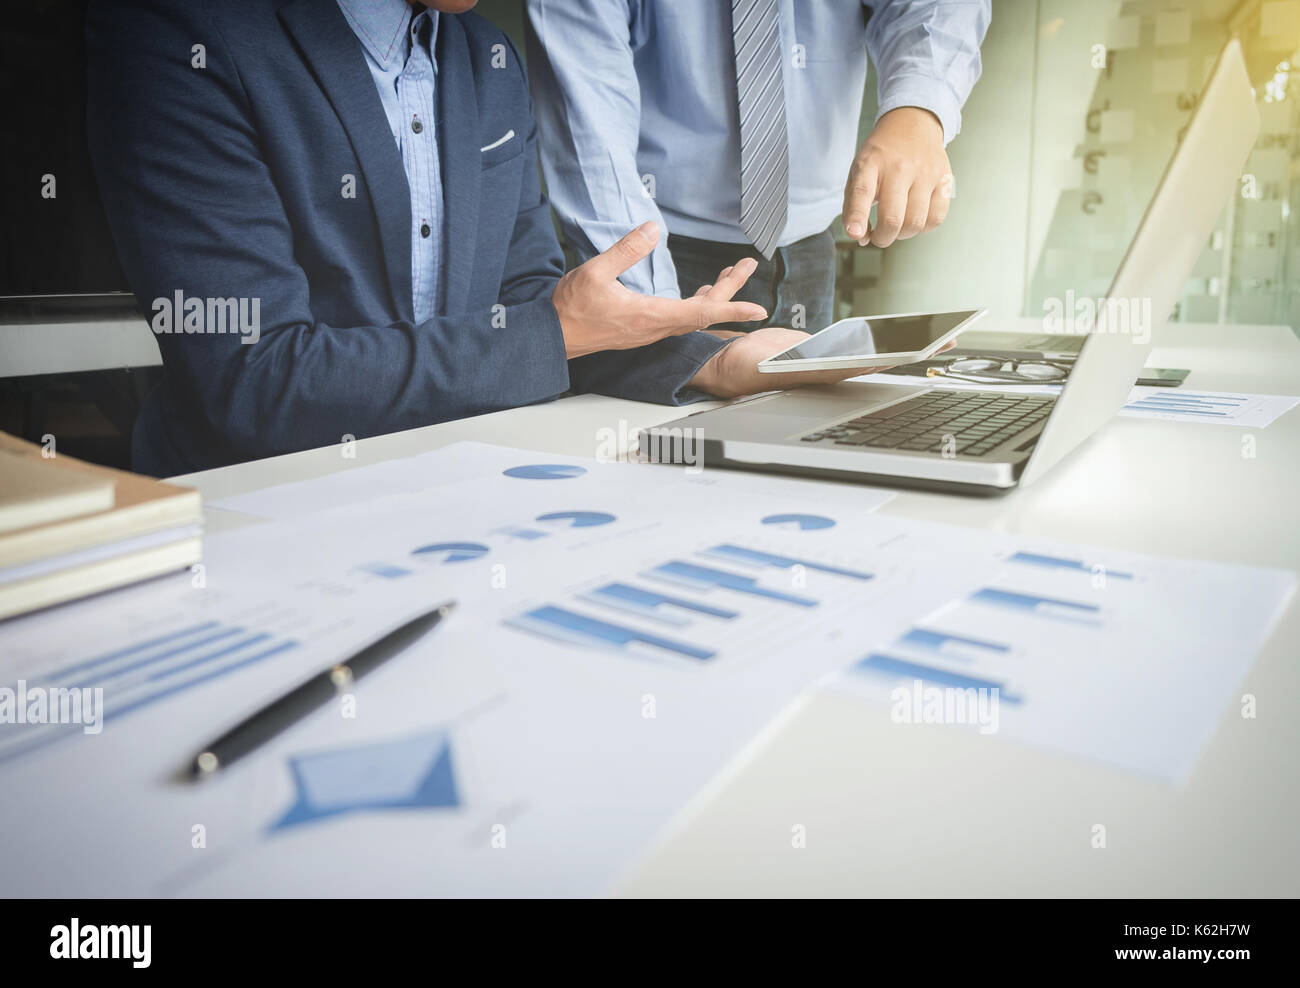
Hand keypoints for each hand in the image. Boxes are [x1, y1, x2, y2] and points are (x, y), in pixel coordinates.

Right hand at [551, 222, 766, 357]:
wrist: (555, 336)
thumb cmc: (572, 307)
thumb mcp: (595, 271)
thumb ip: (626, 250)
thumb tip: (652, 229)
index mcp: (650, 315)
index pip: (701, 312)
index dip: (732, 307)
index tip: (758, 308)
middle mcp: (655, 327)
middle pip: (703, 311)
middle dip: (730, 289)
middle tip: (747, 265)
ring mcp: (650, 330)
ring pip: (693, 315)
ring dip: (715, 297)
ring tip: (731, 275)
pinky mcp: (643, 329)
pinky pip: (680, 319)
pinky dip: (697, 305)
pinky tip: (701, 294)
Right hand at [689, 330, 957, 399]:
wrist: (730, 365)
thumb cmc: (746, 370)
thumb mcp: (771, 365)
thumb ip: (798, 365)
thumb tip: (828, 365)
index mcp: (826, 374)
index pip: (872, 363)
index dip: (901, 355)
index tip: (927, 348)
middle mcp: (836, 370)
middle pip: (886, 357)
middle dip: (918, 348)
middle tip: (952, 339)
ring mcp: (834, 360)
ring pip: (879, 350)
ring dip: (907, 341)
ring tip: (937, 333)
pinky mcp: (828, 349)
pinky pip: (862, 343)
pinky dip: (884, 335)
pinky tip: (902, 330)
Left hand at [842, 107, 952, 248]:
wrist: (912, 123)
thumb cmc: (881, 156)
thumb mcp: (858, 171)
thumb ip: (853, 205)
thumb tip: (860, 237)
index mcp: (871, 163)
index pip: (863, 192)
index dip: (858, 217)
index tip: (856, 234)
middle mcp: (899, 167)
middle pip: (892, 218)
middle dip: (882, 238)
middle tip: (878, 236)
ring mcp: (925, 173)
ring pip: (915, 222)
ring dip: (902, 235)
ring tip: (897, 226)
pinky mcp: (944, 179)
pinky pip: (936, 218)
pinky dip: (923, 228)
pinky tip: (915, 218)